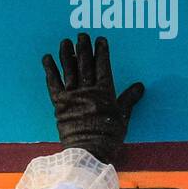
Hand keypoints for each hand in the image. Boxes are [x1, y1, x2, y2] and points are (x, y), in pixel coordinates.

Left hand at [41, 32, 143, 166]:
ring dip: (67, 54)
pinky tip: (47, 58)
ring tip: (65, 42)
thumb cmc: (108, 138)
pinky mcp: (59, 105)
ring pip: (69, 69)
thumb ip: (129, 100)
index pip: (103, 65)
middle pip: (85, 63)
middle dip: (84, 48)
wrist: (88, 152)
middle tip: (81, 35)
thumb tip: (140, 86)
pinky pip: (53, 84)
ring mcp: (72, 96)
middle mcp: (87, 90)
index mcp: (104, 91)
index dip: (102, 51)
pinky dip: (49, 71)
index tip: (100, 40)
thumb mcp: (123, 118)